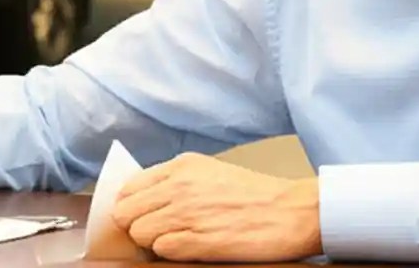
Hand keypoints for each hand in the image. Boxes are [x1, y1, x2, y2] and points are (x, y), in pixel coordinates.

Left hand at [111, 152, 321, 261]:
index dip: (132, 206)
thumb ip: (175, 181)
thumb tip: (143, 201)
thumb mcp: (211, 172)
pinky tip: (191, 247)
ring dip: (153, 242)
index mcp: (182, 166)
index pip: (128, 188)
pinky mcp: (197, 241)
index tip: (140, 215)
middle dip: (138, 225)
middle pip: (126, 213)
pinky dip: (170, 253)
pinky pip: (160, 251)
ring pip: (139, 234)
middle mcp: (179, 186)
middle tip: (158, 232)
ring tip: (179, 239)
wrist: (292, 212)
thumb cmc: (256, 194)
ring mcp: (187, 214)